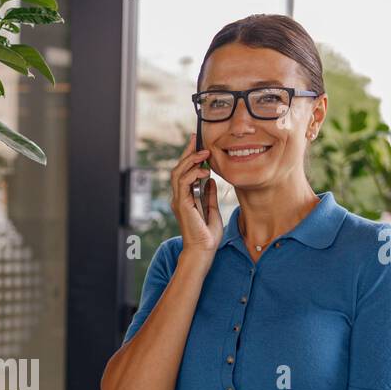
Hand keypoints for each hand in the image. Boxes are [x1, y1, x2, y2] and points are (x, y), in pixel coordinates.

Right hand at [168, 133, 220, 252]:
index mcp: (185, 197)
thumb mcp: (212, 209)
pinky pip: (183, 183)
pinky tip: (205, 171)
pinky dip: (193, 173)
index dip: (190, 157)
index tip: (198, 143)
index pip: (184, 172)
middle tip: (198, 139)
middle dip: (188, 152)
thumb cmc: (207, 234)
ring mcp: (179, 200)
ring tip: (204, 153)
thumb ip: (209, 194)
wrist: (203, 250)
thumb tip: (210, 179)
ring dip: (191, 160)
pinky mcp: (182, 204)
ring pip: (178, 172)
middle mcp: (179, 197)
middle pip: (178, 168)